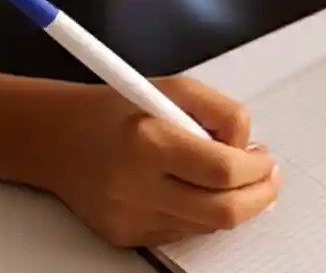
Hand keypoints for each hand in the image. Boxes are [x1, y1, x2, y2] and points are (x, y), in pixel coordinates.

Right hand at [39, 76, 279, 246]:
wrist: (57, 138)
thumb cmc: (120, 109)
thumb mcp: (177, 90)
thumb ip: (224, 114)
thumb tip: (251, 149)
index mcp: (149, 142)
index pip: (223, 171)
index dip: (257, 169)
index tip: (265, 157)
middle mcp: (136, 186)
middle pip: (222, 212)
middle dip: (258, 197)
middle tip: (268, 179)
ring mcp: (130, 217)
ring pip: (207, 226)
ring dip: (233, 204)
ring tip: (234, 178)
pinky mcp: (126, 236)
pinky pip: (184, 232)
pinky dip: (202, 213)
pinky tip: (197, 189)